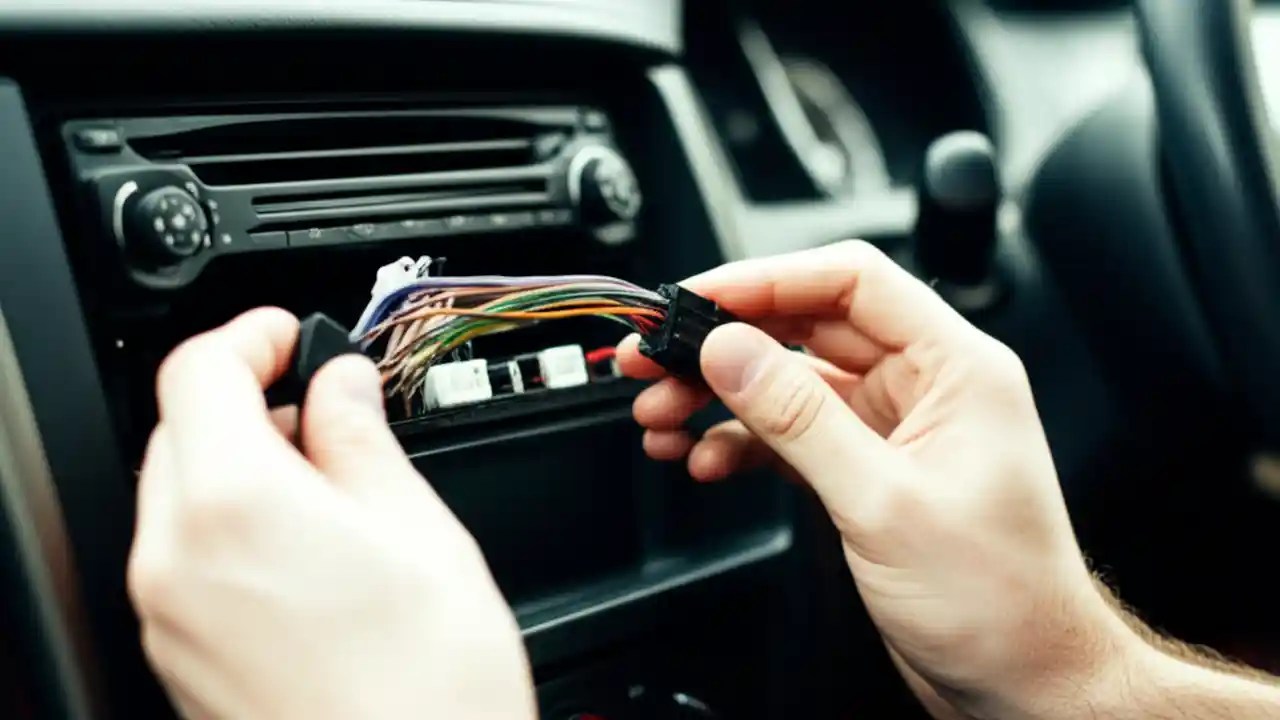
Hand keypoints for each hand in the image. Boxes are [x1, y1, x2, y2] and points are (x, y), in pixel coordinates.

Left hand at [129, 309, 534, 719]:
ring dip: (240, 462)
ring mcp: (168, 615)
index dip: (250, 334)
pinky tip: (308, 547)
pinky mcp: (179, 658)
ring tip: (329, 481)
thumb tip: (343, 387)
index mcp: (232, 504)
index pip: (200, 372)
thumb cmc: (428, 688)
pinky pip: (186, 558)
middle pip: (180, 430)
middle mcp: (174, 559)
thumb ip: (362, 437)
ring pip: (180, 495)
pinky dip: (231, 524)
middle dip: (244, 398)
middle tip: (324, 404)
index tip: (291, 334)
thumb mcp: (417, 527)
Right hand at [618, 241, 1141, 718]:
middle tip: (653, 360)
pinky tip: (705, 460)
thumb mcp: (884, 501)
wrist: (1022, 683)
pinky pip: (790, 436)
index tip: (695, 298)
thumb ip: (799, 419)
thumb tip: (731, 350)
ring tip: (661, 417)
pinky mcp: (866, 472)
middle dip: (723, 343)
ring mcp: (891, 430)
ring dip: (720, 398)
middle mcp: (923, 387)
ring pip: (788, 384)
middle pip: (806, 329)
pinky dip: (741, 444)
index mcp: (955, 367)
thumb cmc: (999, 601)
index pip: (850, 283)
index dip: (765, 279)